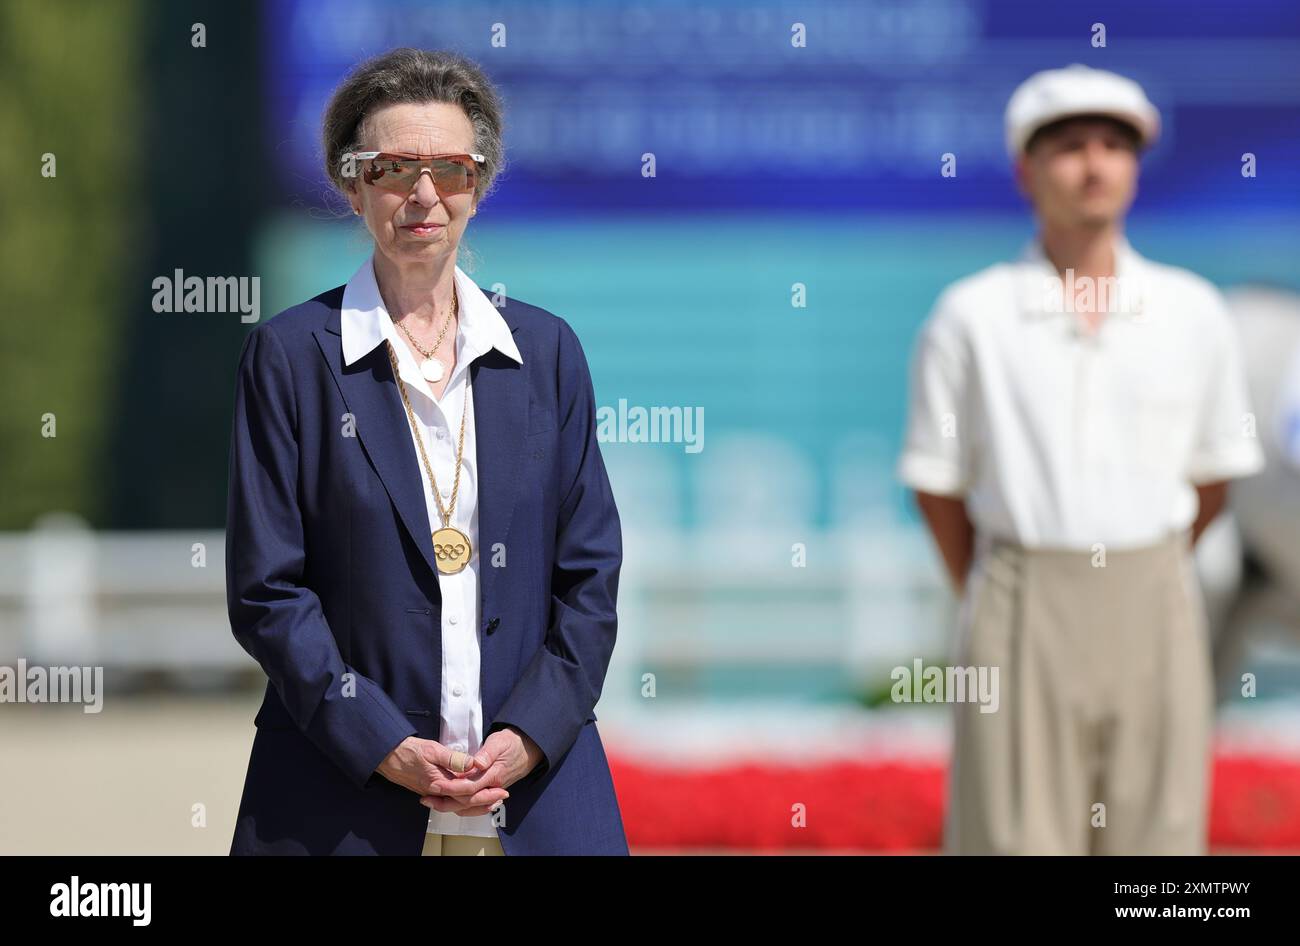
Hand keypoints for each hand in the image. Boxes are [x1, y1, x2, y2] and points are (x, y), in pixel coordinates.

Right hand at [376, 736, 507, 811]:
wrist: (387, 756)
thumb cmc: (407, 751)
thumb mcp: (431, 749)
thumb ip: (453, 758)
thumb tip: (472, 763)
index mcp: (438, 783)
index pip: (467, 792)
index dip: (486, 791)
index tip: (500, 788)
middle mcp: (436, 792)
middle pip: (465, 802)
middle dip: (486, 800)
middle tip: (502, 796)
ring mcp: (433, 792)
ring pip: (458, 805)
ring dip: (476, 804)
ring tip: (492, 801)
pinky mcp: (431, 790)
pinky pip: (450, 801)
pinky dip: (463, 802)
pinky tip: (471, 799)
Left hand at [419, 725, 543, 816]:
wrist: (527, 749)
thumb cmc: (512, 743)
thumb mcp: (499, 742)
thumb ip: (487, 753)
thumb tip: (476, 763)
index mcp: (493, 774)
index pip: (470, 787)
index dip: (452, 787)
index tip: (436, 786)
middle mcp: (492, 786)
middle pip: (467, 801)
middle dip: (445, 802)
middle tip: (427, 799)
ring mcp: (491, 791)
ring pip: (469, 806)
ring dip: (449, 806)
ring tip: (432, 802)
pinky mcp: (489, 791)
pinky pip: (473, 804)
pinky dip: (460, 806)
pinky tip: (448, 804)